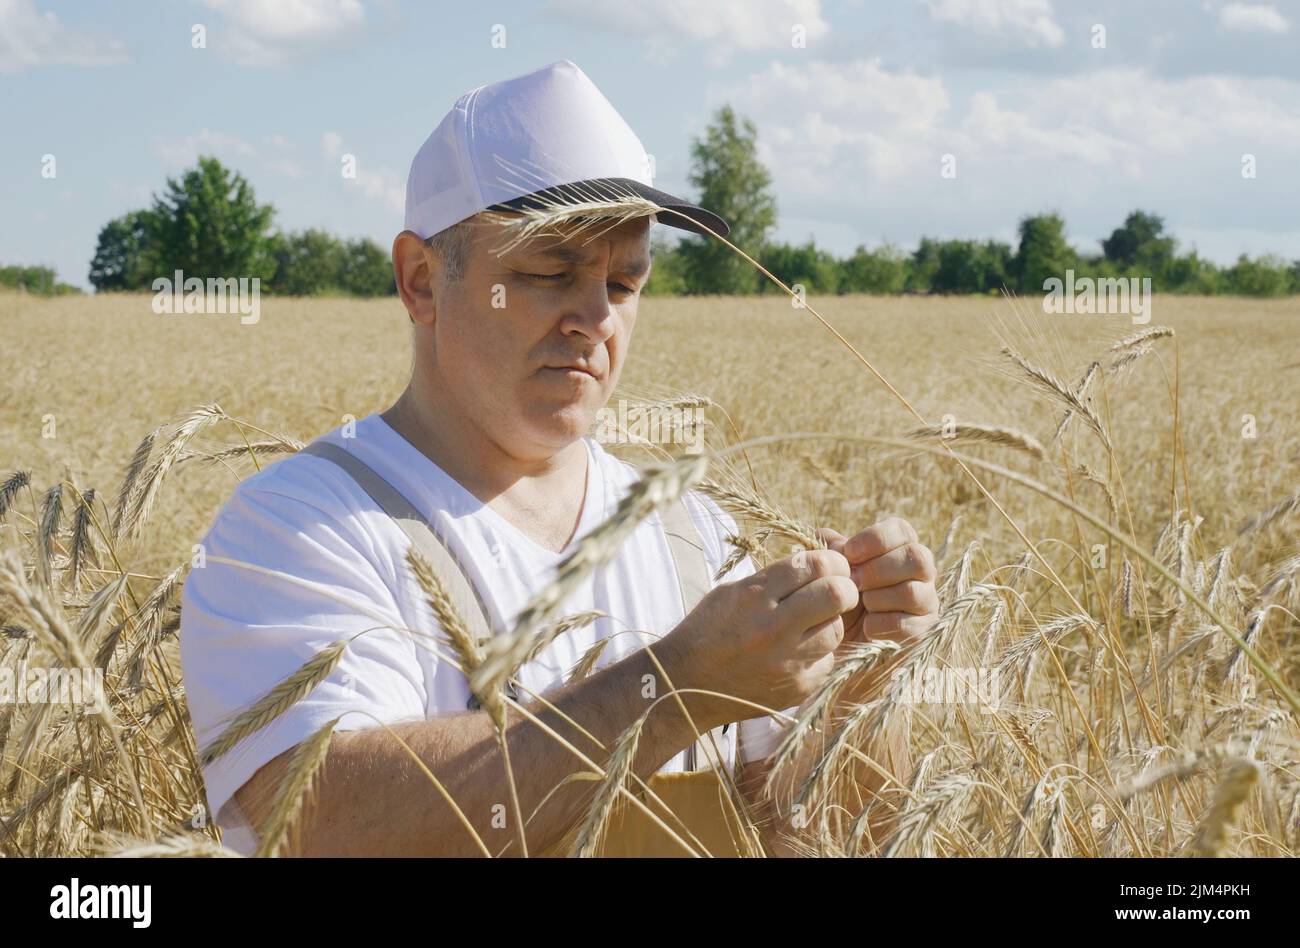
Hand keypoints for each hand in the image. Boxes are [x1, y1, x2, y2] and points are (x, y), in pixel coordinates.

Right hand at [659, 548, 859, 728]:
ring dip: (829, 621)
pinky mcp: (798, 687)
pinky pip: (826, 660)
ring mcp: (788, 661)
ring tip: (809, 623)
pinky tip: (795, 652)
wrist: (686, 684)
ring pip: (836, 629)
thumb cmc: (710, 629)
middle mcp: (773, 627)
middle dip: (843, 586)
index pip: (815, 565)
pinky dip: (817, 653)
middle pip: (838, 594)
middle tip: (836, 589)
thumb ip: (776, 577)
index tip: (830, 565)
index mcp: (754, 595)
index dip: (832, 561)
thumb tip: (822, 561)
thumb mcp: (734, 591)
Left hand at [819, 517, 938, 677]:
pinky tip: (867, 627)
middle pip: (917, 557)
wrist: (837, 642)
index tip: (850, 553)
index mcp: (899, 547)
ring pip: (913, 592)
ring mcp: (926, 601)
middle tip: (854, 582)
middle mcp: (920, 572)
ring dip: (879, 598)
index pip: (901, 530)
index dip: (876, 539)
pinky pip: (908, 624)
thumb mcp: (828, 570)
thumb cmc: (836, 597)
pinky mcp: (924, 631)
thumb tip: (836, 542)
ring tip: (861, 604)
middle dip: (879, 570)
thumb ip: (829, 549)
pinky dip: (882, 624)